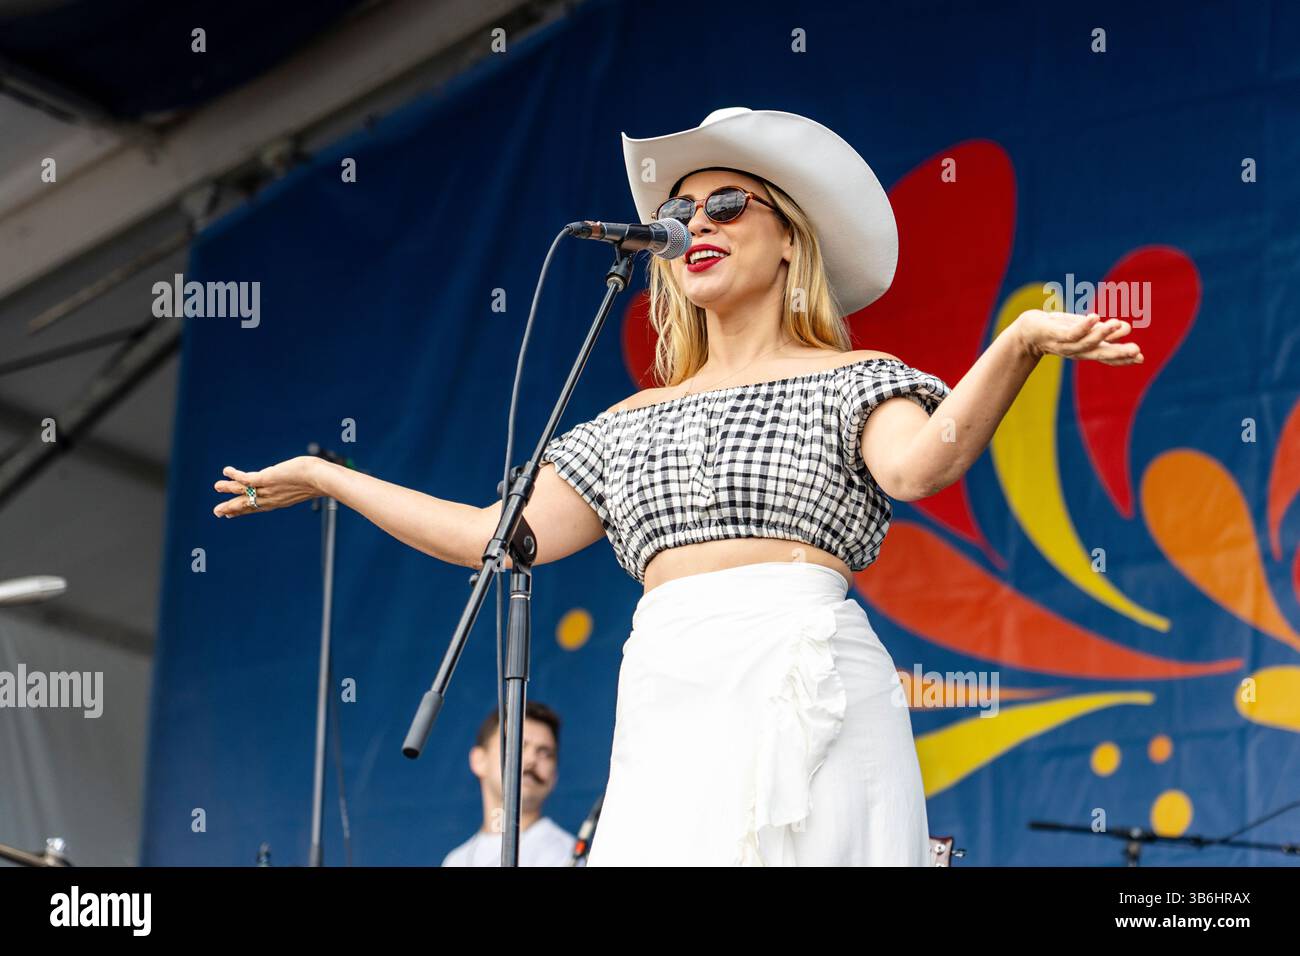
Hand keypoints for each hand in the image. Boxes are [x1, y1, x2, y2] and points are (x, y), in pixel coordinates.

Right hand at [213, 456, 322, 517]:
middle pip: (247, 505)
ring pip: (244, 490)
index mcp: (279, 501)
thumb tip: (309, 479)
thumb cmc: (320, 480)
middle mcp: (271, 498)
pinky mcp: (266, 479)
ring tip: (216, 486)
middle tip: (217, 512)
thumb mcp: (308, 484)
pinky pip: (246, 478)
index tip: (232, 514)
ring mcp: (268, 489)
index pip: (258, 507)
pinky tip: (226, 471)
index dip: (244, 510)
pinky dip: (234, 475)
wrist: (321, 479)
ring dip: (228, 489)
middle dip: (231, 508)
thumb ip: (302, 485)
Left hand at [1014, 310, 1143, 364]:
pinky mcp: (1053, 335)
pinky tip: (1095, 316)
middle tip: (1136, 350)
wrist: (1026, 331)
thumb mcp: (1082, 330)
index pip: (1106, 356)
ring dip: (1103, 334)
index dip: (1123, 358)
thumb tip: (1127, 328)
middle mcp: (1076, 351)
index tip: (1141, 358)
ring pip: (1086, 343)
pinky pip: (1070, 333)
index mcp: (1085, 350)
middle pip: (1099, 354)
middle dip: (1118, 353)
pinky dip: (1083, 326)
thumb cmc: (1057, 330)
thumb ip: (1102, 331)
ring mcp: (1064, 345)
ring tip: (1117, 324)